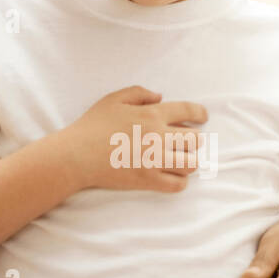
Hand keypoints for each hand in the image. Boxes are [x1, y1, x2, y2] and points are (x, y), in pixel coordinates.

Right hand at [54, 85, 208, 191]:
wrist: (76, 155)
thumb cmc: (93, 125)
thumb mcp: (113, 99)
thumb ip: (139, 93)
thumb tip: (160, 96)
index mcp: (152, 114)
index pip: (189, 111)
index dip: (200, 113)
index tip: (202, 118)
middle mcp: (159, 136)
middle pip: (194, 140)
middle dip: (193, 140)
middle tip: (185, 143)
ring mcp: (155, 160)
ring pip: (190, 163)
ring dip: (188, 161)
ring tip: (180, 160)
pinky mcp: (148, 180)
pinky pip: (177, 184)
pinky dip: (180, 181)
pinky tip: (174, 177)